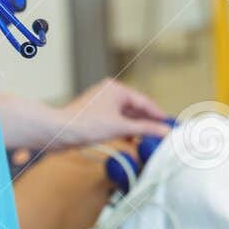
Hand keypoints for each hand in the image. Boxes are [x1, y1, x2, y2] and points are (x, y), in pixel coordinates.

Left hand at [53, 78, 171, 146]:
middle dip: (148, 121)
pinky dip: (126, 129)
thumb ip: (144, 129)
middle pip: (136, 108)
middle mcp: (110, 93)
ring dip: (137, 127)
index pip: (144, 101)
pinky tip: (133, 139)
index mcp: (116, 89)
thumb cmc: (83, 124)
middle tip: (163, 131)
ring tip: (151, 138)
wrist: (58, 132)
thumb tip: (163, 131)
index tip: (170, 123)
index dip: (158, 114)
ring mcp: (102, 104)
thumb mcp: (120, 127)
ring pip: (126, 115)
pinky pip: (117, 121)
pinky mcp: (96, 116)